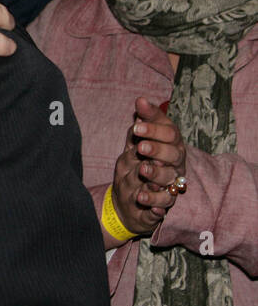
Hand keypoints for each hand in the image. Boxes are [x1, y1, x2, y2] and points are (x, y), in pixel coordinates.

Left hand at [110, 96, 186, 235]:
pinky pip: (163, 203)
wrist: (130, 195)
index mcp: (170, 145)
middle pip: (174, 154)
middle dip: (158, 149)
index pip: (170, 133)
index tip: (136, 126)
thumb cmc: (138, 160)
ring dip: (156, 174)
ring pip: (170, 178)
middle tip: (140, 148)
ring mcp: (171, 184)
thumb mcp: (137, 140)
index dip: (154, 129)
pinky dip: (154, 201)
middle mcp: (175, 164)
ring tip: (143, 171)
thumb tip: (141, 101)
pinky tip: (142, 197)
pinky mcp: (164, 203)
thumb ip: (141, 123)